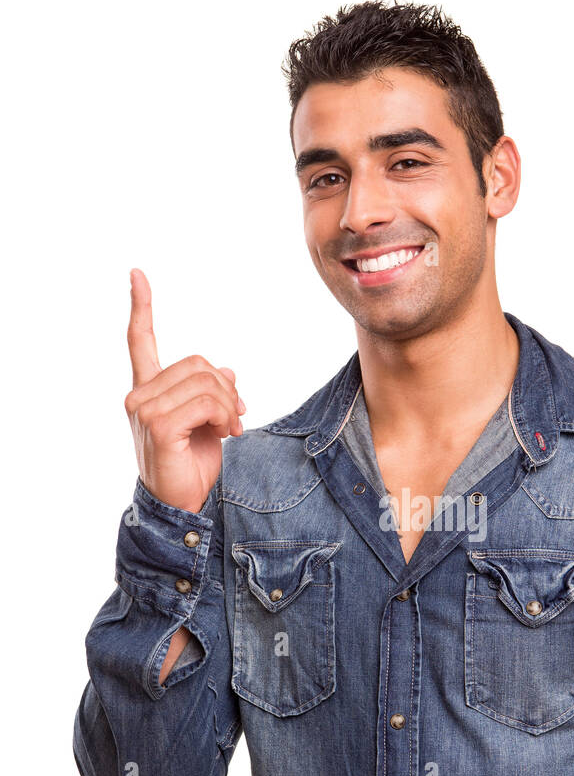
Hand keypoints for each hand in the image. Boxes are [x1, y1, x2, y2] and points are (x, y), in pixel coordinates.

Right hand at [125, 268, 245, 512]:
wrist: (182, 501)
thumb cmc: (192, 462)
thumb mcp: (207, 420)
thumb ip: (210, 391)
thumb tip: (228, 371)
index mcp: (148, 388)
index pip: (140, 340)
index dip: (141, 307)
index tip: (136, 274)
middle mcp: (139, 395)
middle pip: (197, 363)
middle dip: (226, 388)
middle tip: (235, 417)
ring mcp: (144, 409)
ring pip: (205, 382)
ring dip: (228, 406)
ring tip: (228, 429)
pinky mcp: (158, 425)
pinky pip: (204, 403)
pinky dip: (223, 416)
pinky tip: (223, 434)